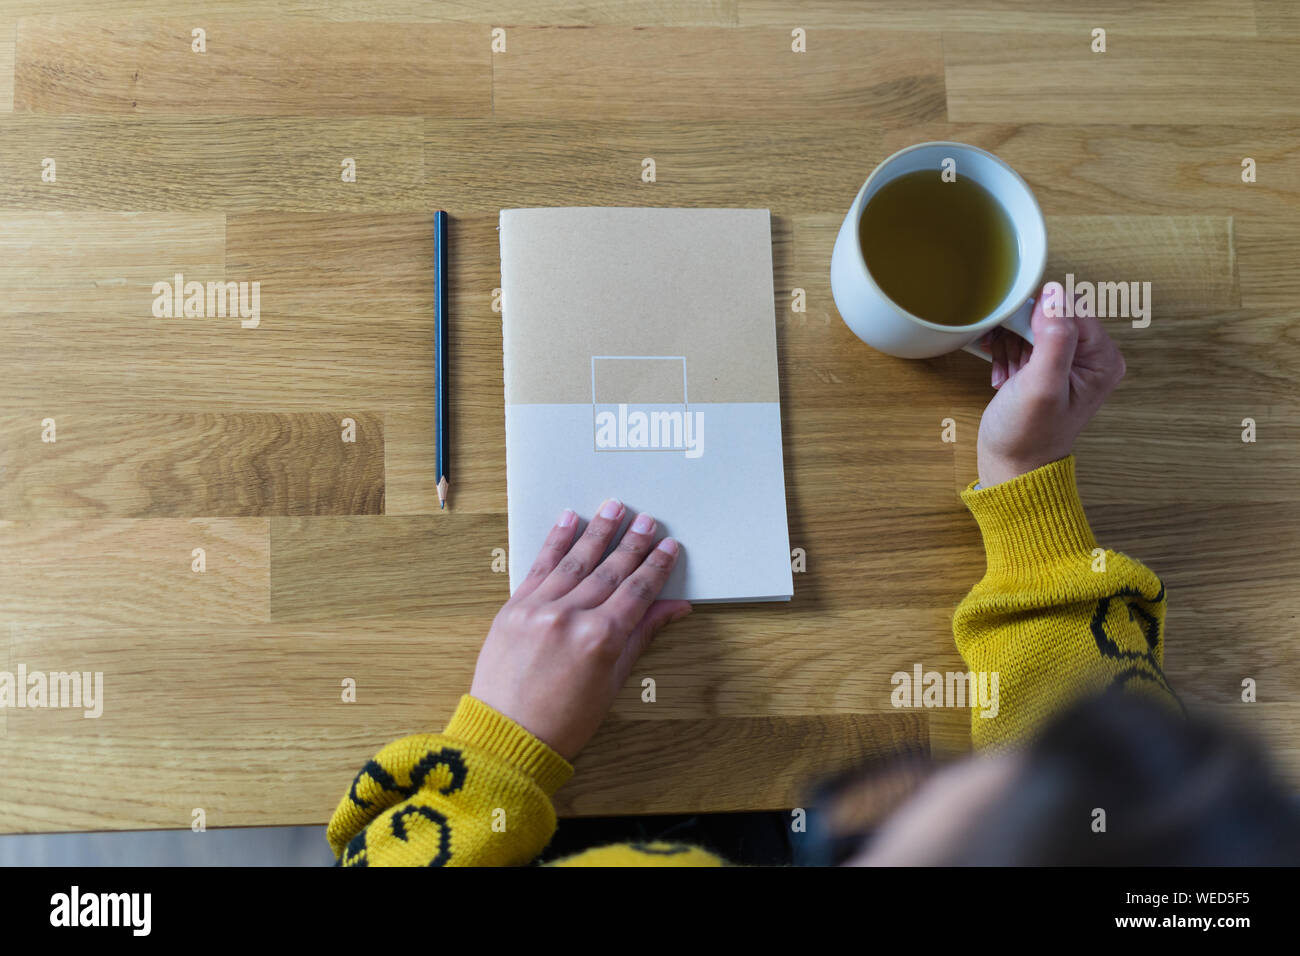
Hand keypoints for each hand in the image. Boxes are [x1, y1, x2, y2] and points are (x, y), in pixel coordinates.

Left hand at [469, 499, 690, 760]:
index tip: (668, 548)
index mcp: (601, 638)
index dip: (656, 567)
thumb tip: (674, 609)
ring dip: (598, 532)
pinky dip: (555, 541)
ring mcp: (539, 608)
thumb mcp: (613, 682)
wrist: (507, 737)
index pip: (637, 591)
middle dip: (632, 544)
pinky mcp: (514, 607)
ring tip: (615, 507)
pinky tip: (569, 520)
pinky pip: (539, 566)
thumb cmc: (563, 722)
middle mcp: (571, 616)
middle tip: (648, 521)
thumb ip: (641, 636)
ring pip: (576, 561)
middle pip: (610, 570)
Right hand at [976, 284, 1126, 486]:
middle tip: (1011, 363)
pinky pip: (1023, 338)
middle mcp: (1091, 356)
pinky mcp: (1045, 365)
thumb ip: (1054, 338)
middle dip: (1021, 332)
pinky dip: (1007, 351)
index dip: (1038, 316)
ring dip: (1010, 343)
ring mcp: (1067, 360)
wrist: (1012, 465)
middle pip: (1051, 313)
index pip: (1071, 307)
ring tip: (1007, 374)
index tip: (1016, 336)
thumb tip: (1055, 293)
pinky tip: (1003, 375)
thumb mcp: (1041, 386)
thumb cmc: (1028, 435)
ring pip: (1033, 323)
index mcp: (1103, 358)